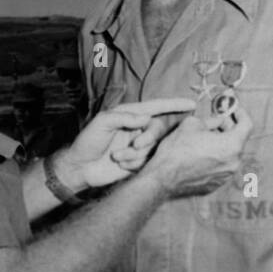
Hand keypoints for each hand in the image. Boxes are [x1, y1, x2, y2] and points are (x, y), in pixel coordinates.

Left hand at [58, 97, 197, 190]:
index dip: (174, 105)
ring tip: (117, 157)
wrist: (80, 168)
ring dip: (135, 154)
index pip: (156, 107)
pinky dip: (134, 164)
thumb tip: (146, 118)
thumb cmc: (87, 142)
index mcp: (129, 114)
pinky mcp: (139, 162)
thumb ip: (124, 117)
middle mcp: (137, 128)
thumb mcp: (102, 123)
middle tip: (135, 145)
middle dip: (149, 138)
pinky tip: (120, 166)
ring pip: (153, 148)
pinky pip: (148, 162)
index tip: (192, 103)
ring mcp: (139, 145)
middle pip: (158, 129)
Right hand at [141, 106, 254, 196]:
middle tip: (216, 122)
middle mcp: (234, 162)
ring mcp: (226, 175)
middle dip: (228, 129)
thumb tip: (217, 121)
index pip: (247, 125)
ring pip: (229, 154)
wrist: (163, 178)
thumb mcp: (191, 124)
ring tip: (203, 140)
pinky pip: (220, 166)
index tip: (235, 110)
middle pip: (237, 141)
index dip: (241, 114)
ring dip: (220, 145)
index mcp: (231, 145)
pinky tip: (199, 155)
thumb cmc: (177, 150)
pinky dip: (214, 158)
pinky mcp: (216, 184)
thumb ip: (211, 120)